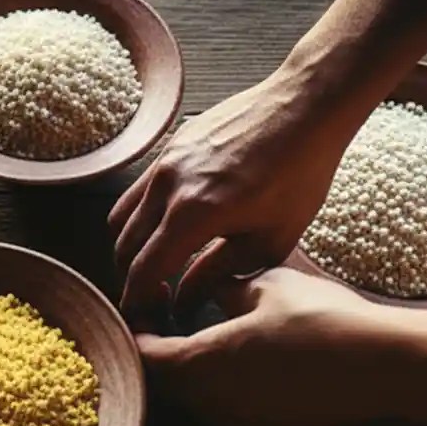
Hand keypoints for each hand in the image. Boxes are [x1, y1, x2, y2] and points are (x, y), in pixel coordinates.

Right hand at [109, 72, 359, 314]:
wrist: (305, 107)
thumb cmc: (300, 172)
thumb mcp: (270, 239)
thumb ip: (220, 273)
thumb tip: (185, 298)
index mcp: (194, 213)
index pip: (144, 269)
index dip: (137, 300)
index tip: (142, 318)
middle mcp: (168, 184)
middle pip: (123, 244)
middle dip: (130, 276)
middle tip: (151, 296)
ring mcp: (165, 160)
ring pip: (121, 215)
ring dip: (130, 245)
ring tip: (156, 262)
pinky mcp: (170, 145)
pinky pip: (139, 188)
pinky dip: (142, 214)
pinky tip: (172, 224)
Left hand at [136, 268, 417, 425]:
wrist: (381, 365)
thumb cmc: (320, 318)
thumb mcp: (266, 286)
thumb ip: (227, 288)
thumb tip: (210, 288)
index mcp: (202, 364)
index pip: (145, 354)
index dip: (137, 326)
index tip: (147, 299)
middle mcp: (213, 401)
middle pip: (162, 381)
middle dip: (155, 348)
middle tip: (163, 311)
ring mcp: (241, 418)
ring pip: (191, 396)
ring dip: (184, 365)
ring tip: (194, 327)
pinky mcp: (267, 424)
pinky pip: (220, 404)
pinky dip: (212, 379)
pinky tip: (233, 348)